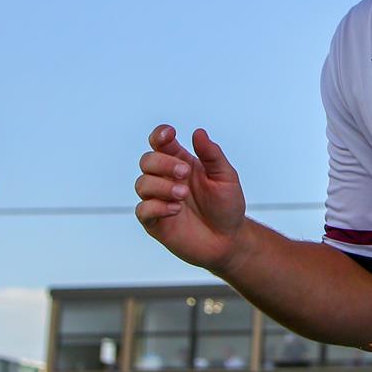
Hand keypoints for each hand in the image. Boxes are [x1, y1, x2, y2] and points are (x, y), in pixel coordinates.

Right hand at [135, 125, 248, 272]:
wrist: (229, 240)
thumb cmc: (227, 206)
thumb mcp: (226, 177)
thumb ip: (212, 154)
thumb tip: (198, 132)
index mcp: (181, 162)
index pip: (160, 143)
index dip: (159, 135)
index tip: (170, 135)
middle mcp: (166, 179)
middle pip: (147, 160)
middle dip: (163, 163)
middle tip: (185, 173)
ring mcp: (158, 200)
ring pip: (142, 184)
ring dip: (161, 186)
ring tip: (183, 194)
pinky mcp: (155, 222)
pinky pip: (143, 210)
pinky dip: (157, 207)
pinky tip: (176, 210)